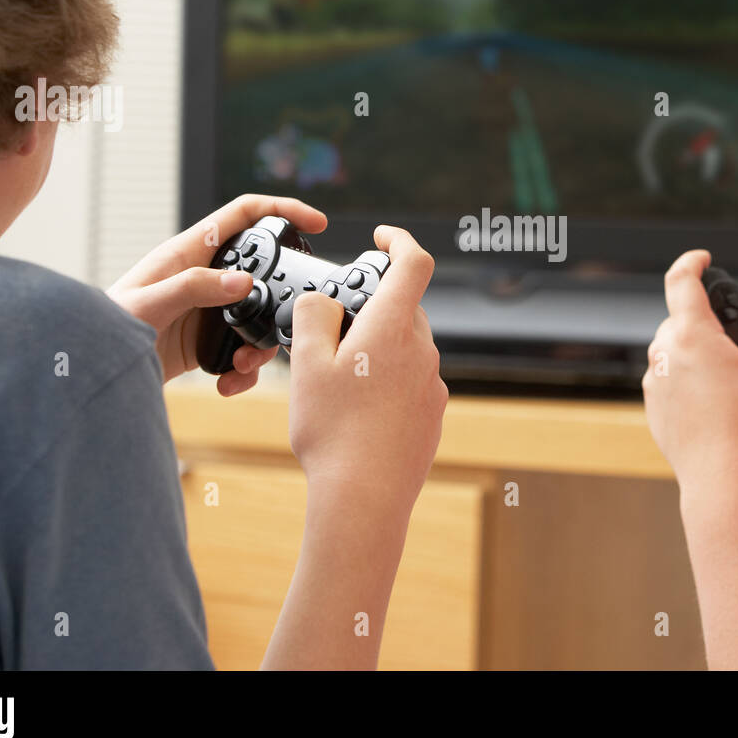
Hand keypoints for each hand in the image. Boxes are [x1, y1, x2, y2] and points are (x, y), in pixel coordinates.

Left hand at [106, 194, 327, 395]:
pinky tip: (227, 383)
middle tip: (288, 322)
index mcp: (189, 252)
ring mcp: (208, 310)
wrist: (88, 371)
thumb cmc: (103, 328)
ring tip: (243, 367)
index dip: (282, 210)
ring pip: (258, 317)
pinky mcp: (207, 341)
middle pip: (263, 272)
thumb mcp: (150, 303)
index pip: (245, 215)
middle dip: (279, 300)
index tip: (315, 222)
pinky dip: (243, 370)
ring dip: (260, 346)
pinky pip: (243, 350)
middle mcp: (203, 278)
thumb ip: (196, 288)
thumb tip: (245, 282)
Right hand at [285, 225, 447, 510]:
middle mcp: (422, 351)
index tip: (381, 238)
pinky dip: (387, 383)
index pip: (413, 263)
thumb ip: (315, 316)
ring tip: (337, 383)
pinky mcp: (432, 415)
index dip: (399, 240)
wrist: (363, 499)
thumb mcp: (306, 364)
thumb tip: (326, 302)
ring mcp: (432, 385)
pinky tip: (357, 414)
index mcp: (393, 328)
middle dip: (372, 309)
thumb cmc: (332, 431)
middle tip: (332, 331)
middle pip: (403, 309)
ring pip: (406, 348)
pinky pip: (410, 382)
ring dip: (377, 349)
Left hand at [643, 249, 737, 484]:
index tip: (703, 258)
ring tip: (728, 372)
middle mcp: (664, 351)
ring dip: (693, 348)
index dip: (691, 262)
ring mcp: (655, 379)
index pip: (680, 280)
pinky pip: (666, 377)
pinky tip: (713, 398)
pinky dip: (685, 376)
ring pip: (671, 348)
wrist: (721, 475)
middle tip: (734, 337)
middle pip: (679, 318)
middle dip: (703, 319)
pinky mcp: (652, 404)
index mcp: (691, 333)